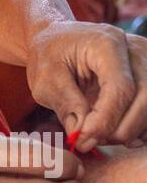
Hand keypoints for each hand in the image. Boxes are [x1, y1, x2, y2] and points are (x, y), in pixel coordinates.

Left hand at [27, 23, 146, 151]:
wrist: (58, 41)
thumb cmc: (49, 55)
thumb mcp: (45, 78)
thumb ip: (66, 104)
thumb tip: (83, 134)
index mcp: (106, 43)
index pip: (120, 87)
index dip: (106, 119)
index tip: (84, 140)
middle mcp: (134, 49)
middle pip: (145, 97)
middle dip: (120, 129)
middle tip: (90, 141)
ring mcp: (145, 62)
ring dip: (131, 130)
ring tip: (99, 137)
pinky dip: (139, 128)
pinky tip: (116, 134)